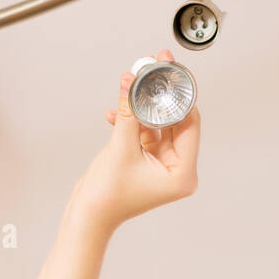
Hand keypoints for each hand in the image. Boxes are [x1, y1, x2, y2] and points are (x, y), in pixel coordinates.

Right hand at [69, 48, 199, 232]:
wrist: (89, 215)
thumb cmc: (108, 196)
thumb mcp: (120, 147)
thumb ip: (129, 110)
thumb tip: (132, 78)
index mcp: (183, 173)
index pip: (190, 123)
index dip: (179, 93)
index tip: (170, 68)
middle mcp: (179, 169)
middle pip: (176, 119)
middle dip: (161, 93)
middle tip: (154, 63)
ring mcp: (164, 164)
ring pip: (159, 122)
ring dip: (143, 103)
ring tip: (131, 81)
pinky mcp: (149, 160)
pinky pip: (145, 131)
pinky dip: (132, 120)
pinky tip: (115, 113)